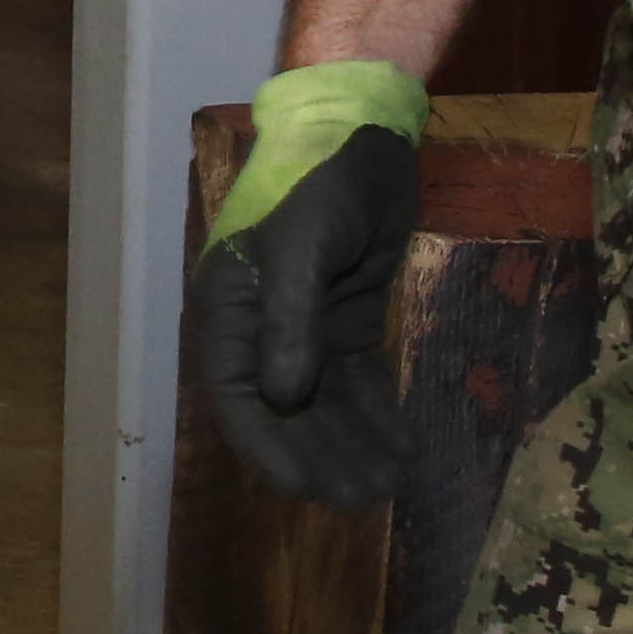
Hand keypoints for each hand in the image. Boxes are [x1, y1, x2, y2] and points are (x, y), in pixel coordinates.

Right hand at [190, 61, 421, 506]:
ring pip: (324, 405)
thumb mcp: (305, 245)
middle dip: (319, 457)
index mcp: (228, 309)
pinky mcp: (346, 323)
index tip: (305, 490)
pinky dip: (377, 415)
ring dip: (351, 445)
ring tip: (388, 485)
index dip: (269, 448)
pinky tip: (404, 447)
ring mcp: (304, 328)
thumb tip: (286, 398)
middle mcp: (259, 329)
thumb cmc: (320, 181)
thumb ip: (292, 321)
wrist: (364, 134)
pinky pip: (358, 382)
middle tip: (363, 499)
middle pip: (284, 413)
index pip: (238, 397)